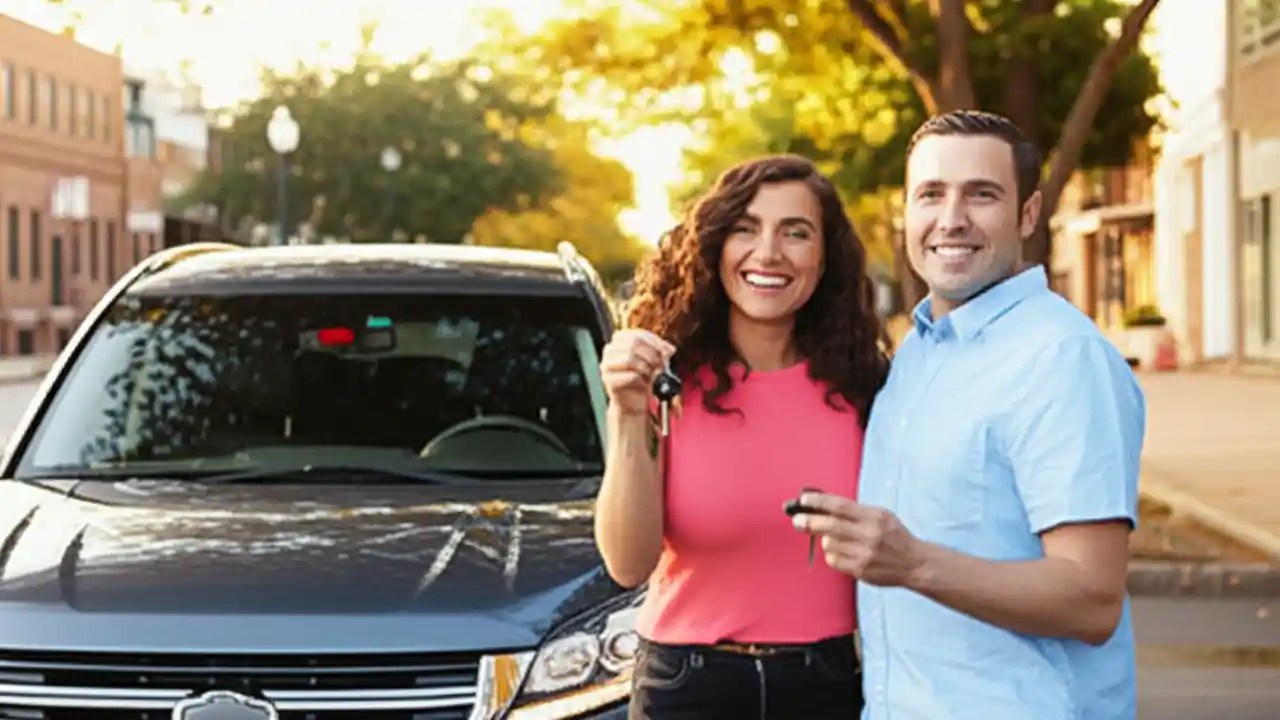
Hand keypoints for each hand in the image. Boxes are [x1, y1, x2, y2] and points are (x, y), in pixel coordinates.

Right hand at [599, 329, 675, 415]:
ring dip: (647, 367)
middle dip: (652, 354)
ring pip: (629, 359)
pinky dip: (641, 379)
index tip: (668, 351)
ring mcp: (607, 366)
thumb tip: (670, 349)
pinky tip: (645, 383)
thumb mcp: (653, 360)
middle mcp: (610, 350)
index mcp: (619, 340)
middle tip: (662, 364)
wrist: (632, 402)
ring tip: (653, 374)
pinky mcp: (610, 381)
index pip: (637, 334)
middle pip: (633, 343)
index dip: (655, 342)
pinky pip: (629, 376)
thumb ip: (660, 351)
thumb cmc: (641, 377)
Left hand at [791, 492, 928, 587]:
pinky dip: (832, 555)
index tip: (803, 499)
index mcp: (873, 516)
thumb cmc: (894, 536)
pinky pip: (833, 561)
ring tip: (833, 539)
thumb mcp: (881, 515)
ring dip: (825, 540)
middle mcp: (869, 534)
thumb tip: (823, 506)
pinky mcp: (861, 570)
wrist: (914, 563)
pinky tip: (842, 552)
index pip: (839, 506)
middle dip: (809, 522)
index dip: (818, 502)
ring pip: (829, 544)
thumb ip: (855, 511)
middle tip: (796, 520)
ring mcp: (864, 554)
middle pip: (830, 526)